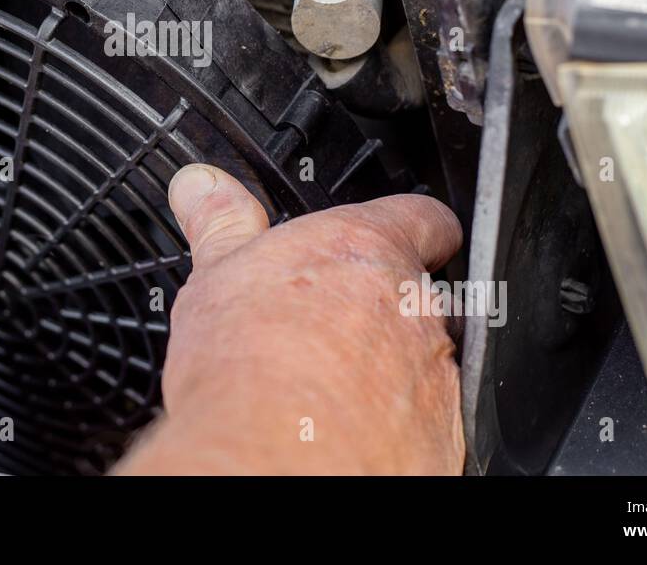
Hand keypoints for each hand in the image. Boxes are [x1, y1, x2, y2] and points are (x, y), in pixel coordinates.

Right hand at [114, 164, 464, 474]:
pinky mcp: (444, 434)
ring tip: (326, 388)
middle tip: (325, 330)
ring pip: (426, 358)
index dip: (409, 225)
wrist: (273, 459)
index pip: (424, 215)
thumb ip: (222, 224)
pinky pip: (430, 419)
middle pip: (420, 293)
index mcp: (367, 248)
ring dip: (390, 367)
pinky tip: (344, 429)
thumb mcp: (216, 277)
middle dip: (382, 309)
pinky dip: (397, 423)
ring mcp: (437, 372)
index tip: (393, 236)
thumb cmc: (247, 370)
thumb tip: (202, 187)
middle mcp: (417, 305)